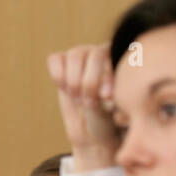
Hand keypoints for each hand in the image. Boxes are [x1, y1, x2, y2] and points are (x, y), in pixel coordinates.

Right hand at [47, 44, 119, 170]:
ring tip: (77, 98)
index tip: (106, 97)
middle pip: (94, 55)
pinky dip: (58, 75)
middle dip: (90, 82)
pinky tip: (65, 89)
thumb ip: (110, 99)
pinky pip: (55, 60)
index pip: (115, 59)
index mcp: (120, 60)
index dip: (108, 77)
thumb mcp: (114, 108)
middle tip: (89, 104)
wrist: (90, 123)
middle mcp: (100, 52)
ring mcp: (79, 54)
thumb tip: (106, 95)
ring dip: (74, 80)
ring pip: (74, 56)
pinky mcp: (60, 60)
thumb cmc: (108, 114)